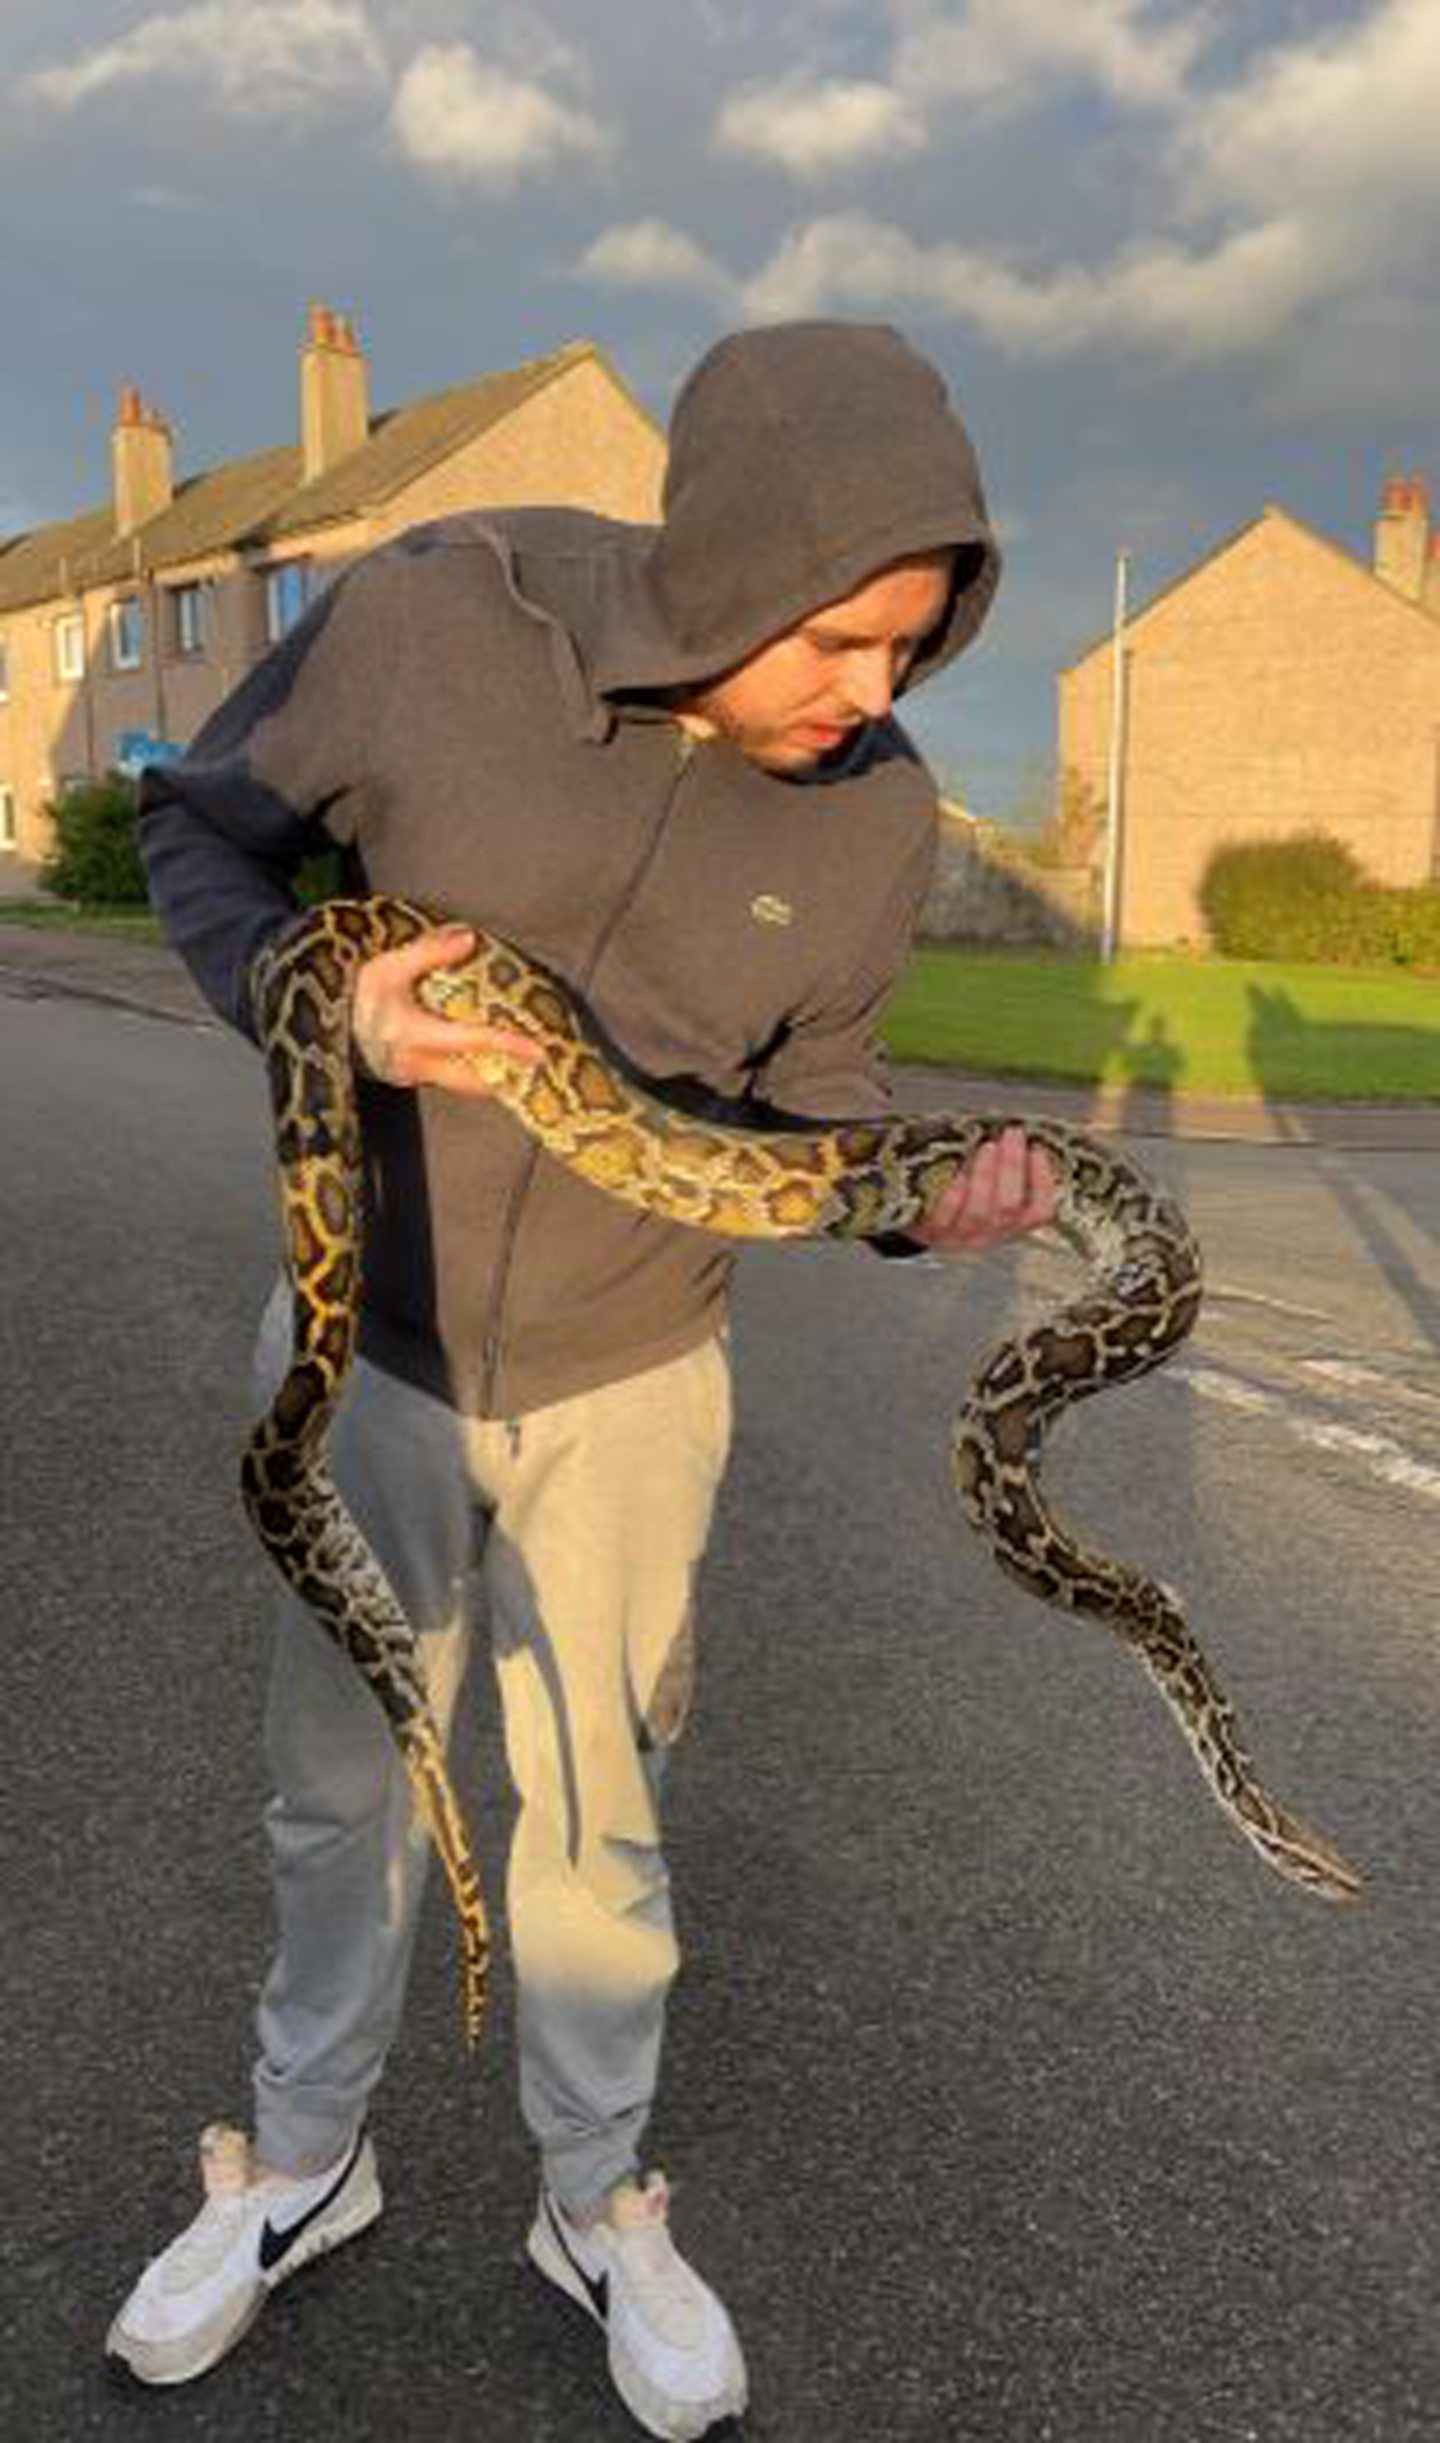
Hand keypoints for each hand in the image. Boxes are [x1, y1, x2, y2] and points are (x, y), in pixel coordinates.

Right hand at [351, 925, 543, 1096]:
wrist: (321, 1018)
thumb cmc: (356, 990)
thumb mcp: (388, 965)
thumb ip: (429, 952)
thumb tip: (469, 938)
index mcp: (411, 1033)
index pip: (471, 1041)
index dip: (507, 1046)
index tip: (540, 1052)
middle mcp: (414, 1062)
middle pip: (473, 1079)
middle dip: (507, 1077)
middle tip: (539, 1070)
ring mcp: (410, 1076)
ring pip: (461, 1085)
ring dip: (491, 1079)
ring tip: (521, 1068)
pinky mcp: (408, 1078)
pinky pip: (447, 1080)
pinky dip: (470, 1074)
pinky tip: (487, 1063)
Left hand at [909, 1124, 1059, 1254]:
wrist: (915, 1226)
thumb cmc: (957, 1202)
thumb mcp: (987, 1192)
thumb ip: (1002, 1170)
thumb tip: (1015, 1134)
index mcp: (1009, 1225)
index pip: (1038, 1212)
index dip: (1043, 1183)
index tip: (1037, 1151)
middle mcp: (988, 1235)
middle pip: (1008, 1207)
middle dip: (1013, 1167)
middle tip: (1012, 1135)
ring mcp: (959, 1237)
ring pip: (980, 1212)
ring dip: (986, 1175)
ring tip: (987, 1147)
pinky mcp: (932, 1233)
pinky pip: (945, 1217)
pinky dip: (953, 1195)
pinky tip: (957, 1173)